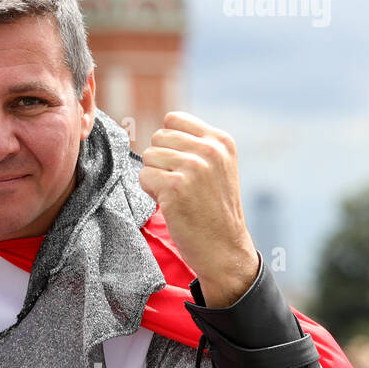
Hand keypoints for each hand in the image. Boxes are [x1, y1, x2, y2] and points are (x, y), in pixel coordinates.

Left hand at [139, 111, 259, 306]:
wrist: (224, 248)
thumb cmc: (214, 208)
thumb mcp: (217, 167)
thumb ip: (195, 144)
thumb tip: (159, 130)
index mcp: (221, 140)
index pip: (173, 119)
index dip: (168, 143)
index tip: (182, 164)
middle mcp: (209, 150)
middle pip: (157, 138)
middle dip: (161, 161)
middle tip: (180, 184)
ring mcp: (193, 167)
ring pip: (148, 157)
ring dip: (155, 177)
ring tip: (177, 194)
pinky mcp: (176, 187)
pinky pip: (143, 177)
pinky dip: (151, 192)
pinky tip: (171, 204)